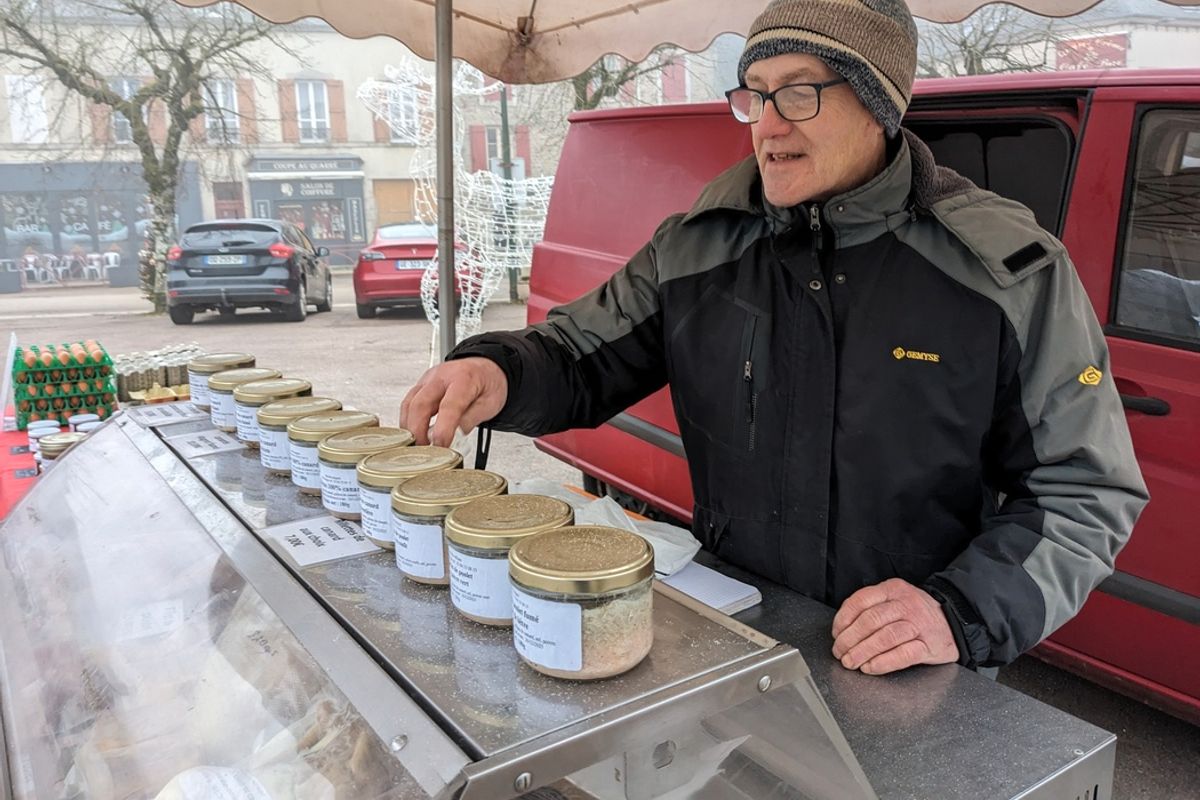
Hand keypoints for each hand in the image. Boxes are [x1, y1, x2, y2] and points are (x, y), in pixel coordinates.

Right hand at [400, 358, 507, 445]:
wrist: (485, 368)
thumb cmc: (489, 383)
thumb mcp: (490, 403)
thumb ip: (471, 420)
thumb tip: (455, 437)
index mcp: (463, 378)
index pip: (448, 406)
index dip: (442, 429)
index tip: (441, 445)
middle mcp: (442, 376)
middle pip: (420, 404)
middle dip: (418, 431)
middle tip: (425, 451)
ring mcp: (428, 380)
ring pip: (409, 404)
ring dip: (410, 428)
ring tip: (419, 446)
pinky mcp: (421, 386)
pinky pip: (408, 404)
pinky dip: (408, 421)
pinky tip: (414, 434)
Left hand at [830, 578, 958, 674]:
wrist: (955, 621)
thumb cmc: (917, 613)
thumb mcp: (895, 599)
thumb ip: (872, 606)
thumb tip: (842, 628)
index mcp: (893, 589)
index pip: (861, 600)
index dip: (843, 619)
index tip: (836, 633)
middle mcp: (906, 604)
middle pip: (871, 620)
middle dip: (849, 639)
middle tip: (839, 652)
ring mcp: (918, 625)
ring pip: (885, 637)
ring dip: (863, 652)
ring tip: (851, 662)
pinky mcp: (929, 646)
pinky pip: (903, 655)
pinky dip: (883, 663)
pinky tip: (870, 668)